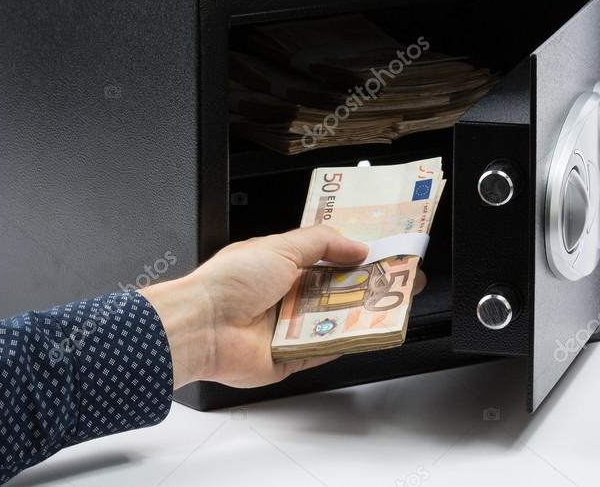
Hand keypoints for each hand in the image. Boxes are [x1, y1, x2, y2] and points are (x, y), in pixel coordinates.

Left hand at [141, 226, 424, 388]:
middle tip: (397, 278)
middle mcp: (285, 295)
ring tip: (391, 302)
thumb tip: (356, 244)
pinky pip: (325, 349)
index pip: (325, 256)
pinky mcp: (290, 357)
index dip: (353, 253)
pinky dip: (345, 341)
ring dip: (360, 312)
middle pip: (335, 289)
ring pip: (335, 319)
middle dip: (365, 284)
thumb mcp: (279, 246)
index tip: (381, 250)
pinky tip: (367, 330)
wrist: (202, 327)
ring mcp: (288, 327)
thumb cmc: (228, 282)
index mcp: (280, 264)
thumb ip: (322, 242)